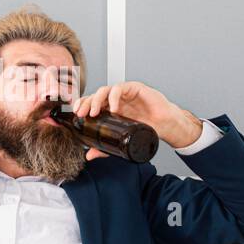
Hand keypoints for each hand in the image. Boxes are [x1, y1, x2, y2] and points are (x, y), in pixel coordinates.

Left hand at [71, 81, 202, 149]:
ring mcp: (125, 93)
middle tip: (81, 113)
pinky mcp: (135, 88)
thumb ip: (106, 148)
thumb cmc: (146, 128)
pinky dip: (114, 97)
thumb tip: (89, 155)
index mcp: (110, 108)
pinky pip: (120, 88)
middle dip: (86, 103)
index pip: (91, 103)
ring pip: (105, 90)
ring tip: (94, 112)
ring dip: (97, 99)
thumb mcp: (122, 141)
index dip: (82, 106)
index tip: (76, 115)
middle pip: (95, 95)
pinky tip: (113, 107)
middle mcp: (116, 99)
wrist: (166, 126)